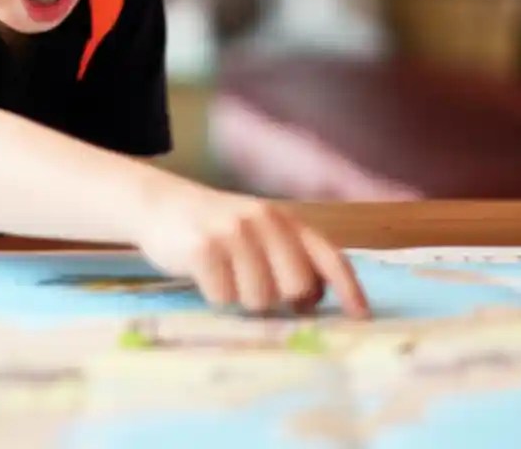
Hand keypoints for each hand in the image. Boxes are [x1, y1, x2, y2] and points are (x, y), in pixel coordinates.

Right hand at [135, 189, 369, 318]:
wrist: (159, 203)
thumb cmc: (215, 227)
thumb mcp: (258, 232)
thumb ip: (289, 258)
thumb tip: (312, 303)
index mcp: (285, 219)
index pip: (329, 256)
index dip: (349, 289)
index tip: (362, 318)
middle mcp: (263, 221)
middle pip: (296, 287)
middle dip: (279, 300)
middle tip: (254, 287)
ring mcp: (233, 233)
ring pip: (259, 299)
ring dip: (242, 299)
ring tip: (225, 276)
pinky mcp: (203, 248)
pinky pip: (224, 298)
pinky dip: (215, 297)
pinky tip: (204, 276)